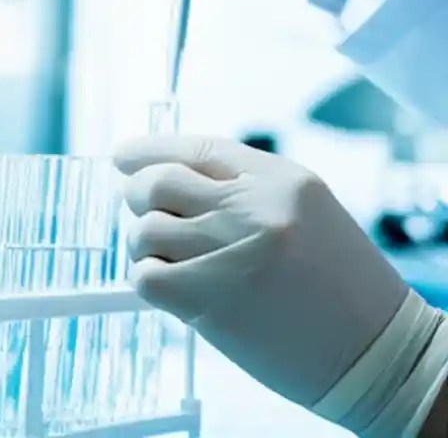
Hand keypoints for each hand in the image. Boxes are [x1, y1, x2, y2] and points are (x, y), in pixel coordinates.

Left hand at [116, 135, 447, 434]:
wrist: (379, 355)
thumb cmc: (340, 290)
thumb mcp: (305, 214)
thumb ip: (242, 189)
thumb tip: (160, 175)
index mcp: (281, 180)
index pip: (196, 148)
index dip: (150, 151)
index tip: (123, 158)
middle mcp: (254, 207)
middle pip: (155, 184)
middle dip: (139, 200)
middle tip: (149, 220)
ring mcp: (230, 250)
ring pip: (143, 231)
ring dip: (146, 249)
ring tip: (175, 265)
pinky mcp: (210, 298)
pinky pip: (144, 277)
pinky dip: (148, 283)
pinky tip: (175, 291)